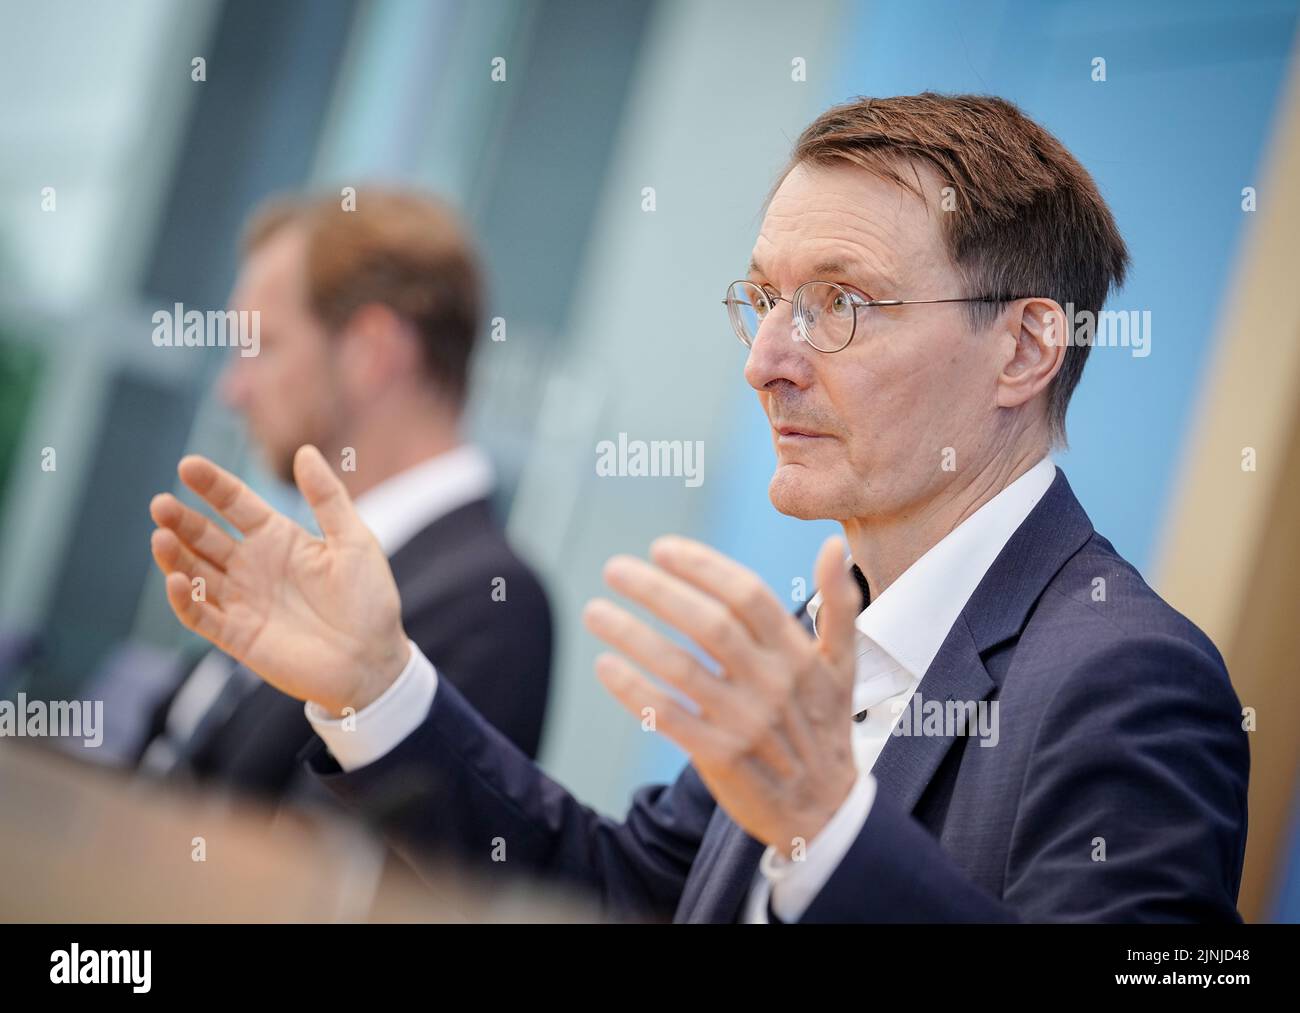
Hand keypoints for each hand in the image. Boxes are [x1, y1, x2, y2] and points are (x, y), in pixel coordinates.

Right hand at [148, 445, 409, 716]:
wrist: (374, 661)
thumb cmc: (370, 600)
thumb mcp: (354, 541)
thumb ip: (328, 498)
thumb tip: (304, 451)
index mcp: (279, 538)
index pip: (236, 504)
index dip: (212, 485)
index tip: (187, 465)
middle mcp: (254, 566)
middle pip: (206, 536)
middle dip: (182, 520)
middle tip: (161, 504)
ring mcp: (242, 600)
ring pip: (195, 573)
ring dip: (176, 556)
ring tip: (160, 536)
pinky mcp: (237, 635)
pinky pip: (201, 616)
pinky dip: (184, 600)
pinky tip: (176, 580)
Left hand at [582, 534, 858, 853]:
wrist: (825, 813)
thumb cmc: (825, 726)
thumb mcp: (843, 665)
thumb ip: (840, 605)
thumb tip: (834, 545)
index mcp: (799, 653)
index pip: (748, 594)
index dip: (703, 566)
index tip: (660, 548)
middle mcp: (774, 683)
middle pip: (710, 624)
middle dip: (658, 591)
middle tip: (616, 569)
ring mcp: (746, 721)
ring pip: (681, 668)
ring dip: (632, 635)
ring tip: (594, 611)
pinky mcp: (720, 756)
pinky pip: (669, 716)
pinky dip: (634, 690)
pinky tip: (605, 666)